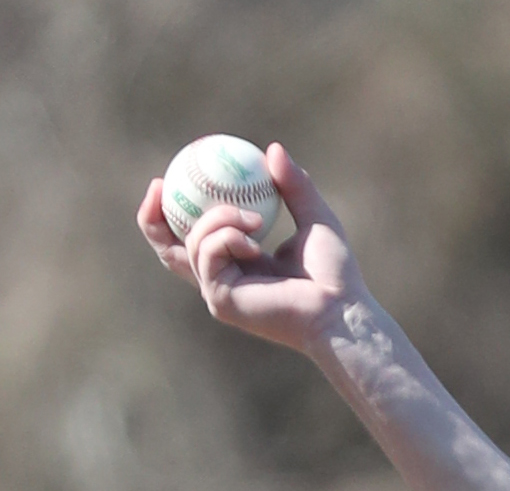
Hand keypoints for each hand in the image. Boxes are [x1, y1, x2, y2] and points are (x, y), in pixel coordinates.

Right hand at [136, 143, 365, 354]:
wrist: (342, 311)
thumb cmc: (335, 274)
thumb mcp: (315, 218)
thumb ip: (294, 186)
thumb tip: (273, 149)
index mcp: (241, 264)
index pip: (197, 238)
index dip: (177, 209)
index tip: (177, 175)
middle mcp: (224, 281)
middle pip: (169, 248)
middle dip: (154, 216)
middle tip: (159, 182)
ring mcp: (219, 293)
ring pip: (190, 243)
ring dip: (217, 218)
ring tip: (254, 218)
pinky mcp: (221, 300)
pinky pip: (206, 254)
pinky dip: (225, 237)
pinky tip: (254, 241)